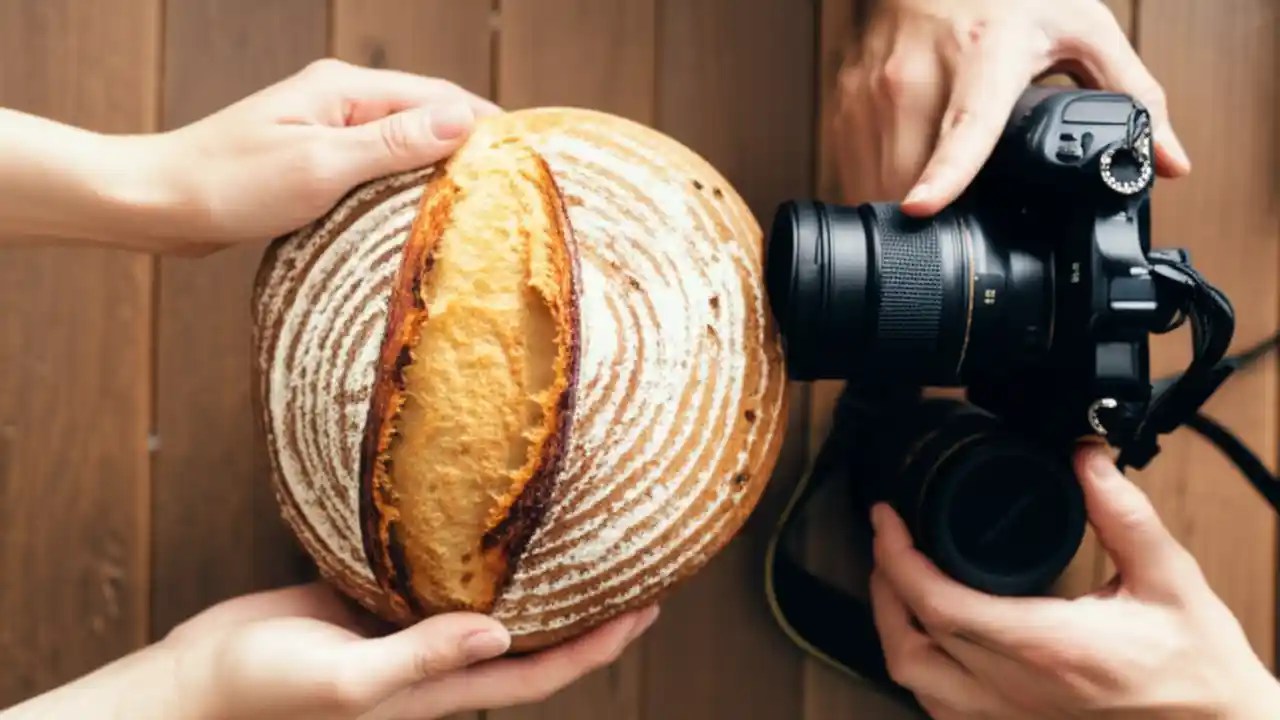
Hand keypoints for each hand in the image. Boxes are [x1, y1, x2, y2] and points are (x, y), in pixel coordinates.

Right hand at [3, 583, 656, 719]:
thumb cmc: (267, 690)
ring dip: (533, 580)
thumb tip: (499, 634)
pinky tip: (483, 519)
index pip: (540, 672)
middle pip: (529, 639)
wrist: (200, 678)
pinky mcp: (373, 602)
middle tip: (629, 565)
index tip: (648, 608)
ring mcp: (405, 631)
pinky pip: (436, 578)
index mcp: (441, 690)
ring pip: (488, 605)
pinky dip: (469, 555)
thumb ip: (418, 662)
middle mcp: (435, 662)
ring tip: (573, 535)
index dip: (598, 648)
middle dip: (584, 612)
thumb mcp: (345, 681)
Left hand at [151, 59, 500, 252]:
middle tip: (512, 184)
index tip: (526, 153)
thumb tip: (460, 121)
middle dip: (467, 144)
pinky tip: (420, 212)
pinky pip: (375, 167)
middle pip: (423, 116)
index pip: (436, 96)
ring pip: (401, 144)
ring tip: (478, 202)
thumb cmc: (230, 183)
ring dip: (437, 167)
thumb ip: (391, 143)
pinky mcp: (313, 162)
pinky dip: (404, 184)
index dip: (484, 122)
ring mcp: (325, 131)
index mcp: (344, 90)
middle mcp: (339, 102)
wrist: (156, 202)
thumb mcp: (320, 165)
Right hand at [831, 0, 1191, 214]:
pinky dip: (872, 184)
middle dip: (928, 218)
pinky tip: (896, 187)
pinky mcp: (846, 95)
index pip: (961, 127)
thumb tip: (1168, 163)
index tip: (923, 207)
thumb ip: (1133, 95)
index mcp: (985, 58)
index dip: (943, 174)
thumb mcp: (1084, 30)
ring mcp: (875, 84)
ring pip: (872, 173)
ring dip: (896, 206)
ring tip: (925, 216)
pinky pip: (849, 160)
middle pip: (907, 171)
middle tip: (956, 240)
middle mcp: (919, 72)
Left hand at [869, 445, 1279, 718]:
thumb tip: (1085, 458)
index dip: (897, 557)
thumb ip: (1121, 514)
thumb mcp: (1169, 578)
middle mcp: (1015, 694)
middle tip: (887, 540)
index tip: (887, 518)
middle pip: (909, 642)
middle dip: (885, 582)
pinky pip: (937, 708)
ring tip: (895, 584)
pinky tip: (927, 639)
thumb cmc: (1197, 668)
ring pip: (913, 681)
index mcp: (1047, 649)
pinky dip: (917, 668)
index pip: (938, 604)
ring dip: (892, 630)